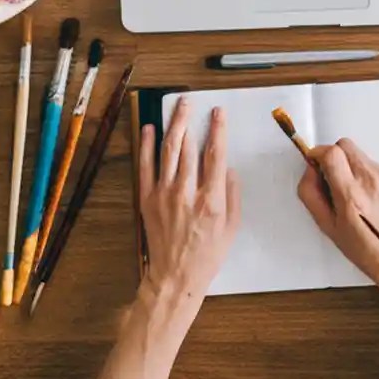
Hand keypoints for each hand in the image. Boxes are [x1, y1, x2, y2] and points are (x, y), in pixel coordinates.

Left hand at [137, 98, 240, 316]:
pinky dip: (146, 145)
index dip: (217, 130)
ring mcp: (164, 195)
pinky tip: (149, 129)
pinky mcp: (148, 200)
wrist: (175, 275)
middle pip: (188, 147)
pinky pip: (145, 166)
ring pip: (168, 151)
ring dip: (173, 126)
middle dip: (191, 120)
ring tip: (177, 108)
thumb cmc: (207, 254)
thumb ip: (232, 194)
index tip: (218, 113)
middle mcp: (186, 193)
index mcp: (211, 200)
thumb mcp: (232, 227)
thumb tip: (227, 168)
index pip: (215, 154)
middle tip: (192, 102)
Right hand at [296, 138, 378, 296]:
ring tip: (352, 192)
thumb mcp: (328, 226)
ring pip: (359, 154)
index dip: (318, 153)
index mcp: (351, 195)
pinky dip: (365, 173)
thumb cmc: (365, 249)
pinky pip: (373, 164)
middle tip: (332, 177)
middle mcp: (370, 182)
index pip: (331, 154)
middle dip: (333, 156)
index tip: (315, 161)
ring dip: (350, 165)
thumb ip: (311, 194)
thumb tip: (310, 170)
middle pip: (345, 145)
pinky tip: (367, 195)